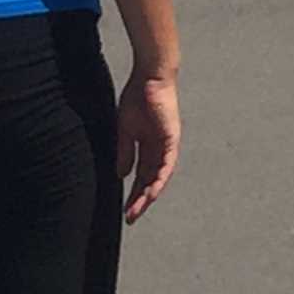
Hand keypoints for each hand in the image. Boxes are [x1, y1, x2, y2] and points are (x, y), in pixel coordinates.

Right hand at [115, 68, 180, 221]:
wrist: (149, 76)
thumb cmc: (137, 97)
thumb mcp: (125, 129)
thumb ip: (125, 151)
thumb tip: (122, 175)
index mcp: (148, 146)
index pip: (141, 175)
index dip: (133, 193)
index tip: (124, 209)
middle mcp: (159, 149)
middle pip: (150, 180)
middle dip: (140, 200)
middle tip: (130, 218)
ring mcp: (167, 145)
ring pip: (160, 177)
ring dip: (149, 195)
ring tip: (137, 210)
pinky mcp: (171, 139)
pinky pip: (167, 164)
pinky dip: (159, 179)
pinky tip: (151, 193)